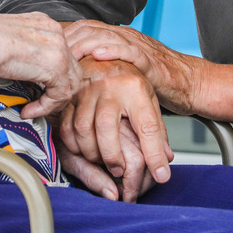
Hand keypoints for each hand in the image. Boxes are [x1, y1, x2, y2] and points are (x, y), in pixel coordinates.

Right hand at [0, 11, 86, 118]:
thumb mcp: (8, 40)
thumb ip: (22, 50)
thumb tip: (21, 67)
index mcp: (44, 24)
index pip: (59, 53)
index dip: (49, 75)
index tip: (31, 89)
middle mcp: (56, 33)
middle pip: (70, 68)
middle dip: (56, 89)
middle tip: (37, 103)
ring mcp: (59, 49)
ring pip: (70, 83)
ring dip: (52, 102)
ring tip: (32, 110)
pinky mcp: (56, 67)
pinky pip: (61, 95)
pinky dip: (45, 107)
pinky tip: (27, 111)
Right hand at [58, 56, 173, 197]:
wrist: (102, 58)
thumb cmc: (128, 82)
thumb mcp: (148, 100)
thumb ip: (157, 130)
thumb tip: (167, 159)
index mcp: (135, 87)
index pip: (148, 126)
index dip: (155, 154)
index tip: (161, 175)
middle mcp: (110, 86)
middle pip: (107, 126)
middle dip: (112, 155)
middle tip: (120, 170)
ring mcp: (86, 89)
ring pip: (83, 127)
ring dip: (91, 152)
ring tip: (102, 161)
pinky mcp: (70, 96)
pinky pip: (66, 126)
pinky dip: (74, 144)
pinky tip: (84, 150)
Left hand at [62, 19, 200, 115]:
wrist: (190, 83)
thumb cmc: (154, 81)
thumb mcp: (121, 72)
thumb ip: (99, 69)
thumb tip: (69, 78)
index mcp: (116, 39)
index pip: (83, 29)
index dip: (64, 36)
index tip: (47, 46)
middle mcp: (125, 38)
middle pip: (89, 29)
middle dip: (68, 38)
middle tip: (51, 50)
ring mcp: (138, 47)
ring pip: (106, 36)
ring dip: (84, 42)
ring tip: (68, 52)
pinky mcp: (150, 61)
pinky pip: (130, 51)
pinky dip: (113, 50)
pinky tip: (99, 54)